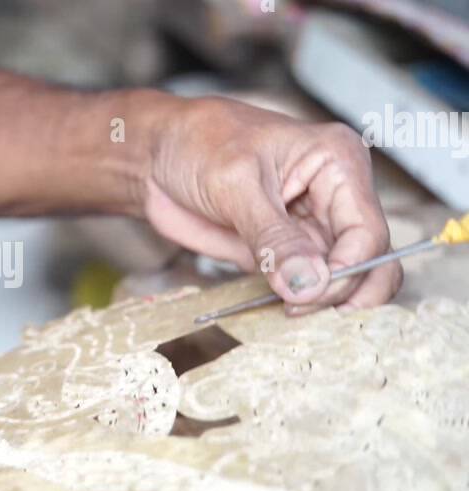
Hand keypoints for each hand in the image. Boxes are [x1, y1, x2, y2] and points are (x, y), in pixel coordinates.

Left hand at [144, 96, 400, 313]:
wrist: (156, 157)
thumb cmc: (197, 144)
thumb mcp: (235, 185)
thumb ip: (273, 237)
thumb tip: (308, 284)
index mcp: (337, 163)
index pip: (367, 232)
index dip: (346, 271)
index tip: (309, 294)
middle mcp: (333, 198)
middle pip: (369, 262)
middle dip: (341, 291)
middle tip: (298, 307)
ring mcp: (310, 230)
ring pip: (344, 281)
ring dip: (324, 304)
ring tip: (286, 310)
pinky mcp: (284, 254)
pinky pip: (306, 289)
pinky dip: (298, 305)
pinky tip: (275, 309)